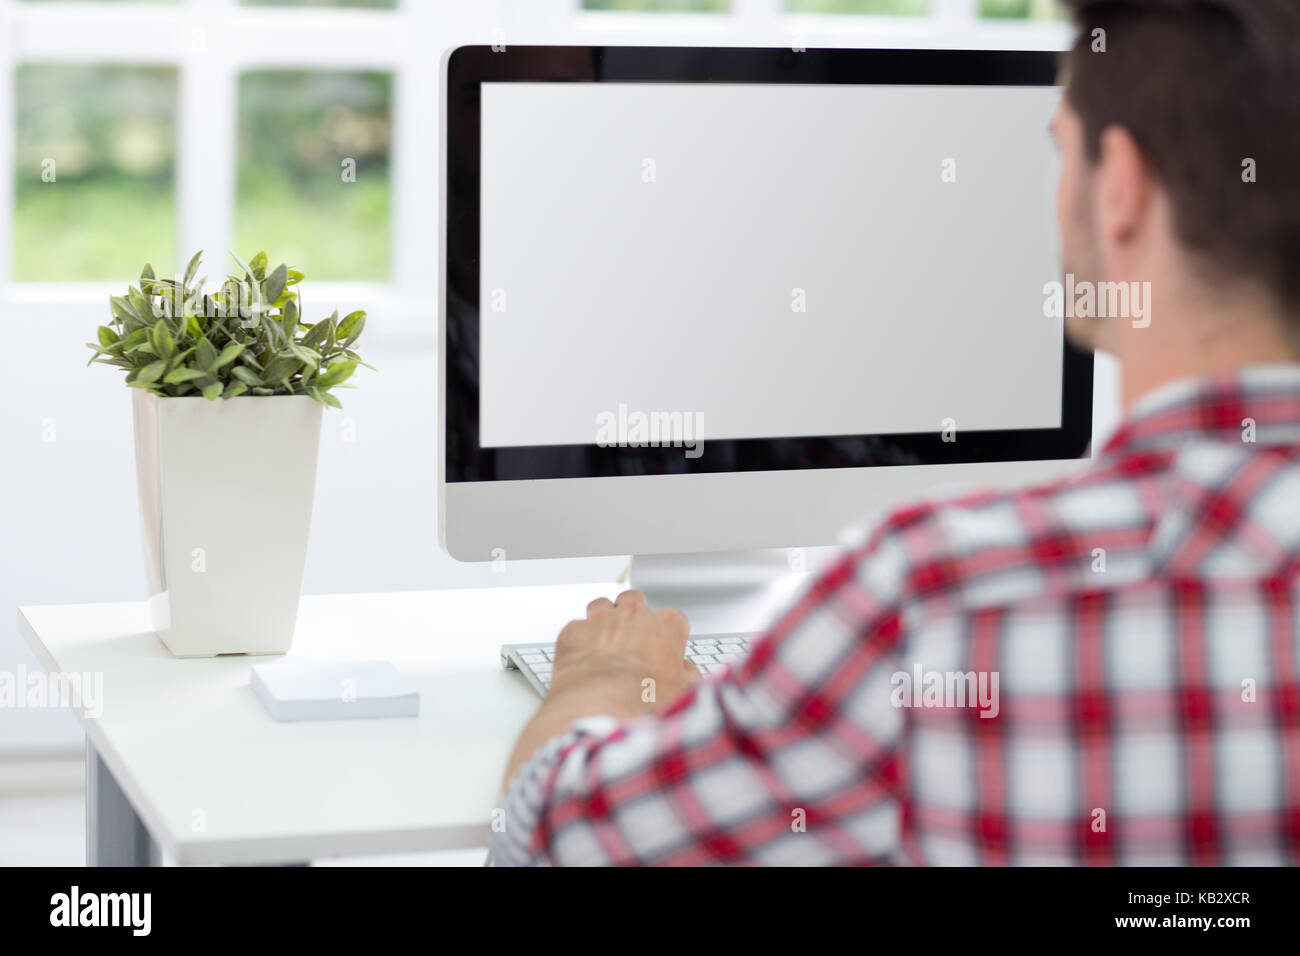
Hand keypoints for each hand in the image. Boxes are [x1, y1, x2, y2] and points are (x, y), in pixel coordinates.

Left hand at [549, 590, 698, 709]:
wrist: (599, 705)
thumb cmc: (641, 698)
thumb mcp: (682, 692)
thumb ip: (688, 675)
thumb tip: (687, 674)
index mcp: (666, 625)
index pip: (673, 620)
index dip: (668, 638)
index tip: (664, 653)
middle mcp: (634, 614)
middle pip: (635, 602)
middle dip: (633, 618)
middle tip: (632, 644)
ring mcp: (602, 619)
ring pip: (603, 606)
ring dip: (604, 621)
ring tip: (605, 646)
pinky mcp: (574, 630)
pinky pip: (577, 627)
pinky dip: (579, 640)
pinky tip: (582, 658)